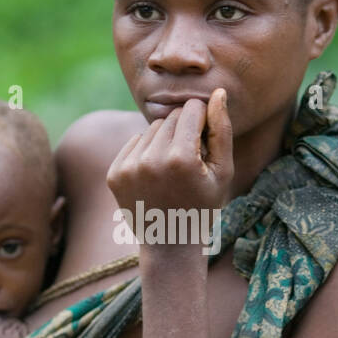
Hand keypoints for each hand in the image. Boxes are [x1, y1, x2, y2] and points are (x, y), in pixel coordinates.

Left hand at [106, 90, 233, 226]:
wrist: (170, 244)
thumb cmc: (204, 206)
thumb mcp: (222, 171)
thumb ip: (222, 129)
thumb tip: (218, 92)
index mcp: (181, 159)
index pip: (191, 109)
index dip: (203, 122)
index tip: (206, 142)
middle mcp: (151, 160)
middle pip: (170, 118)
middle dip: (183, 131)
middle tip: (189, 161)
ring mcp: (129, 167)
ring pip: (151, 129)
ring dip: (164, 141)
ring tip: (172, 170)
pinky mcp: (114, 173)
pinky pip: (134, 142)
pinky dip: (145, 152)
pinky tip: (155, 175)